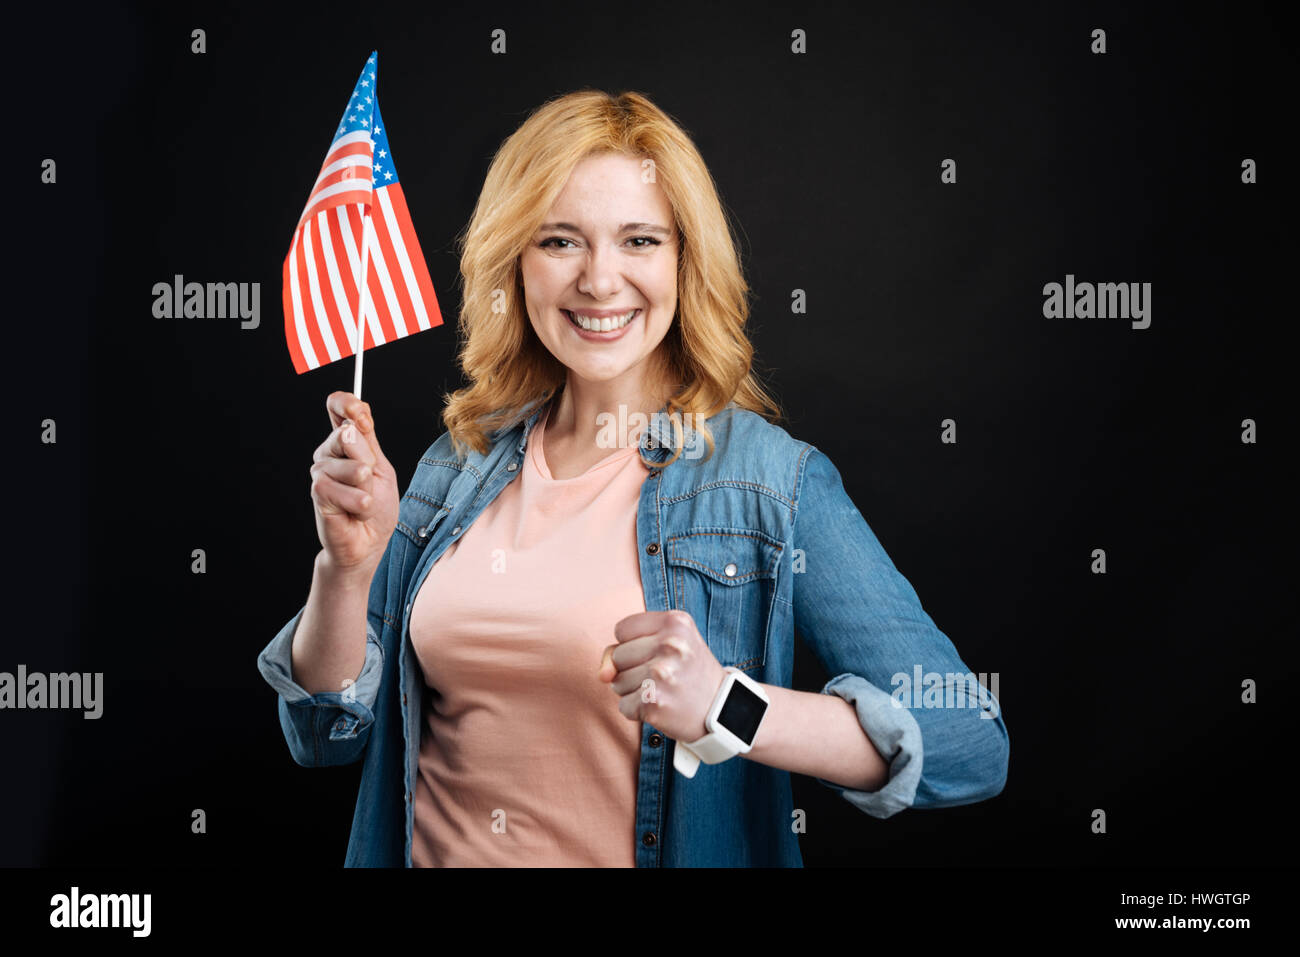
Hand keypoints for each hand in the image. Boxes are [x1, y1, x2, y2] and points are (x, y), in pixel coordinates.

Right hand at [309, 391, 400, 571]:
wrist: (368, 542)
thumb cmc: (377, 507)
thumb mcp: (382, 470)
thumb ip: (367, 445)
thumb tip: (349, 426)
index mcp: (348, 440)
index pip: (338, 406)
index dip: (347, 404)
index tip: (362, 417)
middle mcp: (330, 451)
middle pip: (346, 435)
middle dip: (369, 462)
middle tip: (370, 482)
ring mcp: (321, 470)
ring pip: (349, 465)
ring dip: (365, 487)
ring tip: (365, 502)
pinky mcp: (317, 491)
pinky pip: (340, 488)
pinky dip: (357, 502)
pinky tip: (357, 512)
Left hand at [598, 610, 727, 743]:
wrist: (723, 710)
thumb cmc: (690, 673)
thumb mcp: (667, 645)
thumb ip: (625, 649)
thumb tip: (602, 675)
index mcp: (676, 622)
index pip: (621, 629)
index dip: (634, 645)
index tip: (658, 653)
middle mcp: (670, 644)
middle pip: (617, 655)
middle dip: (632, 669)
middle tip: (664, 676)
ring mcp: (661, 674)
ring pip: (617, 682)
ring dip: (634, 691)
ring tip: (664, 690)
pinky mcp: (653, 701)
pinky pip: (624, 706)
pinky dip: (638, 711)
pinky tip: (662, 707)